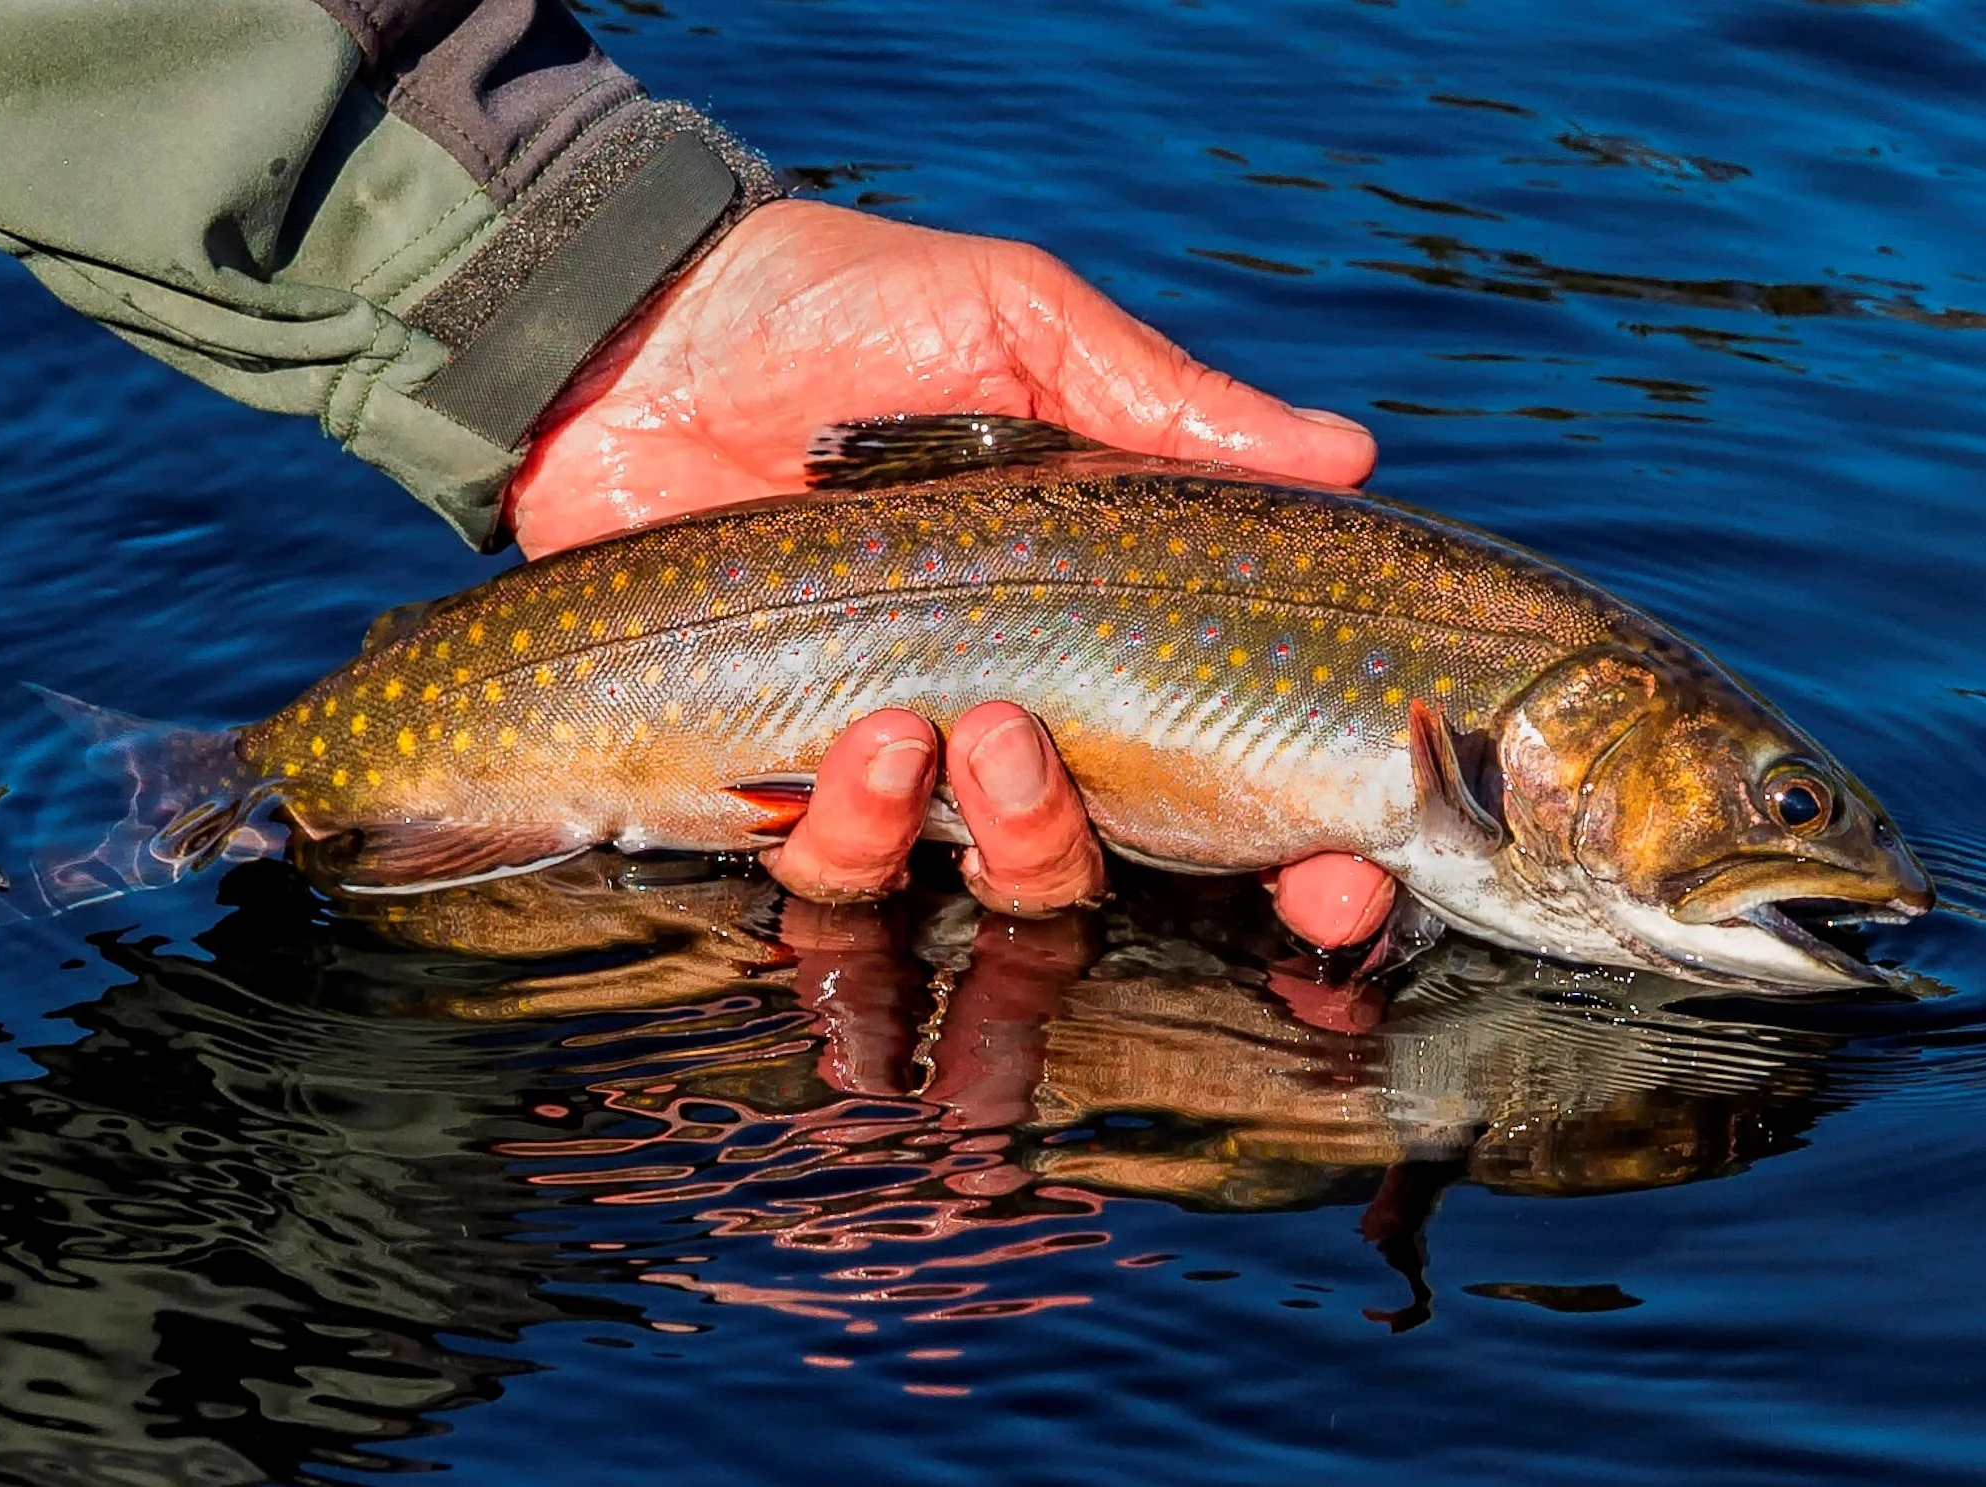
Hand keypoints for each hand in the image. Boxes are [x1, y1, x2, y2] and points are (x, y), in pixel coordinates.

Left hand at [510, 199, 1394, 947]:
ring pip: (978, 882)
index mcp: (1090, 618)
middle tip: (1035, 737)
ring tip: (928, 720)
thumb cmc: (838, 309)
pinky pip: (840, 866)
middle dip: (1086, 841)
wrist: (639, 329)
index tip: (1339, 874)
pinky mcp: (778, 776)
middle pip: (1095, 860)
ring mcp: (896, 757)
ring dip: (984, 830)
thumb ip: (1163, 400)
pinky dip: (857, 826)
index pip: (1223, 767)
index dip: (1298, 849)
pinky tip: (855, 734)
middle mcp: (1010, 708)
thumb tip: (1346, 454)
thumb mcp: (1016, 323)